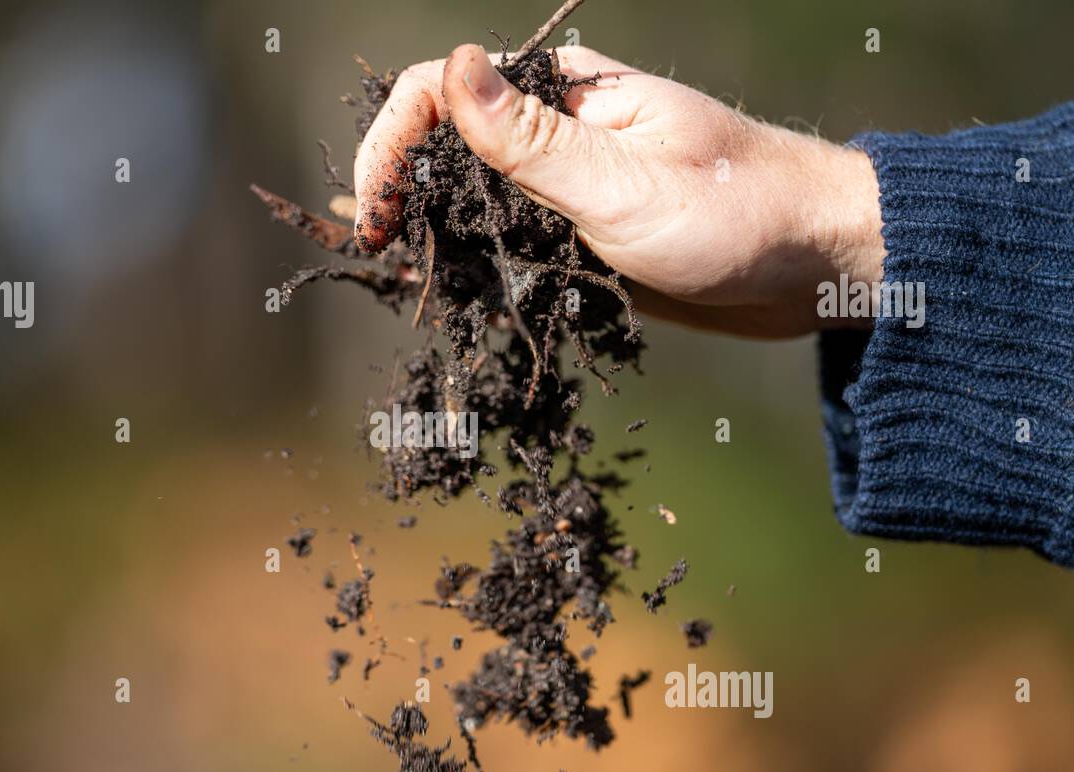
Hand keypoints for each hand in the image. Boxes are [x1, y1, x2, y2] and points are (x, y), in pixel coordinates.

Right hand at [353, 44, 883, 338]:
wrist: (811, 266)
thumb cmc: (734, 214)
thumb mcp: (623, 183)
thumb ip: (532, 140)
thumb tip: (451, 66)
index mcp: (565, 94)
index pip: (441, 91)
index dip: (391, 144)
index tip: (374, 214)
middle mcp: (558, 132)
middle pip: (445, 142)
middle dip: (398, 190)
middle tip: (376, 251)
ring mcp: (568, 186)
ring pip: (471, 196)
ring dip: (430, 230)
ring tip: (401, 275)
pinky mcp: (582, 234)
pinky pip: (509, 241)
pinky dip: (473, 262)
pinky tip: (451, 291)